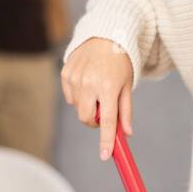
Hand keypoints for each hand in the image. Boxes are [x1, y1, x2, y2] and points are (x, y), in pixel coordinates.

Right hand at [59, 37, 133, 160]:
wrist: (104, 35)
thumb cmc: (120, 62)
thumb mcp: (127, 85)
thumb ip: (125, 110)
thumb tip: (126, 134)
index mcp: (108, 87)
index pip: (106, 120)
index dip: (105, 140)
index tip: (105, 155)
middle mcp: (89, 83)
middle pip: (86, 118)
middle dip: (95, 120)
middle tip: (104, 111)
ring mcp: (74, 78)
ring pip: (78, 108)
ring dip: (88, 106)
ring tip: (98, 88)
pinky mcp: (65, 74)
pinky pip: (70, 97)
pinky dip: (79, 95)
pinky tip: (87, 81)